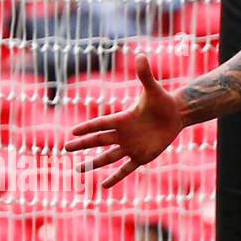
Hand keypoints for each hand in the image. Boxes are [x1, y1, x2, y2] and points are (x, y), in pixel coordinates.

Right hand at [64, 55, 185, 188]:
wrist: (174, 115)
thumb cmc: (162, 101)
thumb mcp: (153, 89)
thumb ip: (145, 75)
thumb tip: (140, 56)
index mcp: (122, 118)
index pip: (101, 124)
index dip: (87, 127)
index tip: (72, 131)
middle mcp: (123, 134)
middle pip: (98, 141)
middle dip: (82, 145)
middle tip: (65, 149)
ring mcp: (130, 147)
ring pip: (108, 157)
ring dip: (93, 164)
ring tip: (78, 171)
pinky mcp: (141, 157)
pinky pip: (126, 168)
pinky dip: (116, 177)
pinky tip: (104, 185)